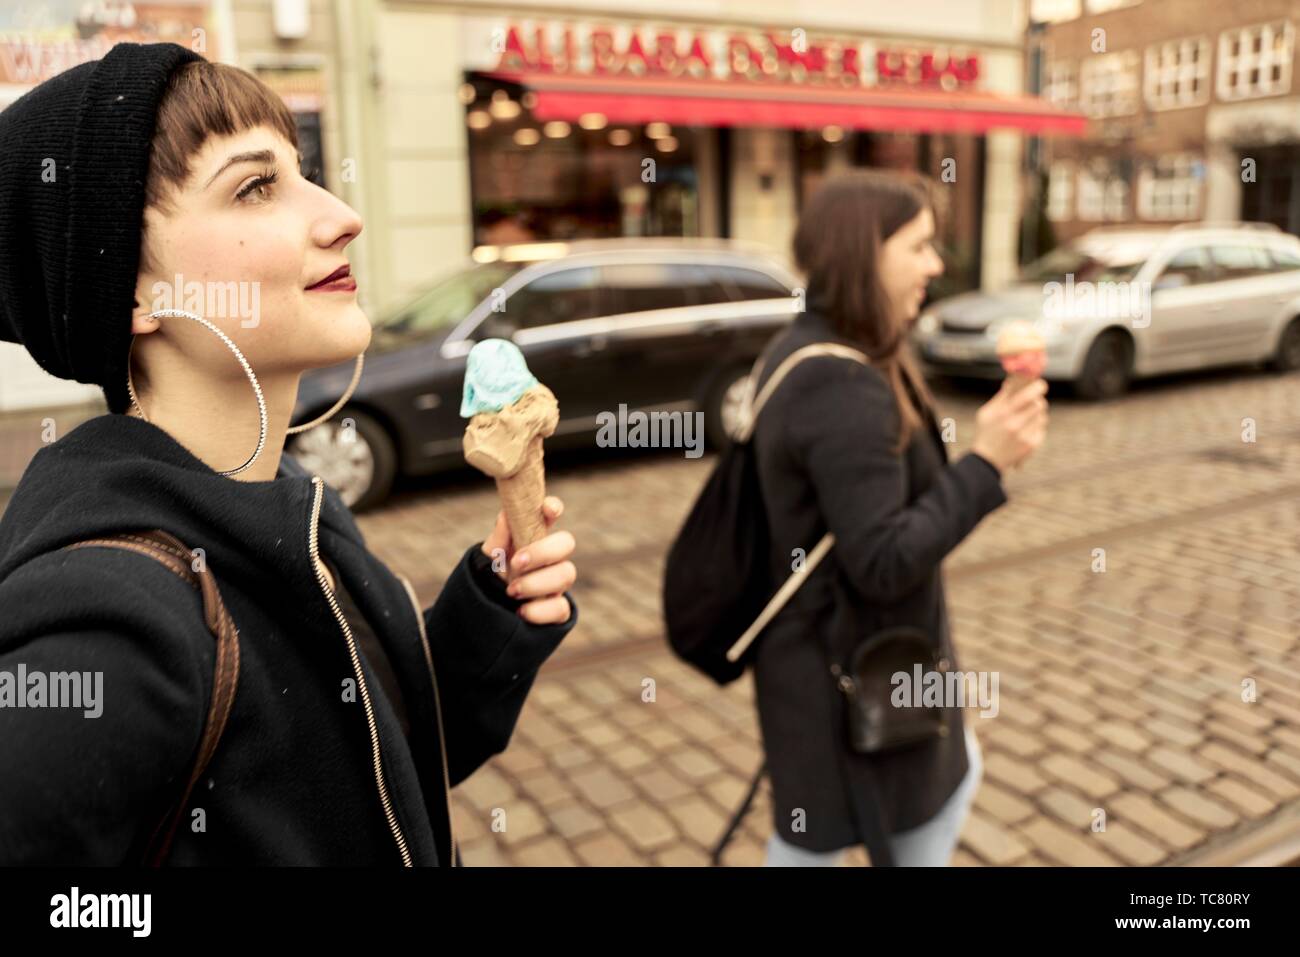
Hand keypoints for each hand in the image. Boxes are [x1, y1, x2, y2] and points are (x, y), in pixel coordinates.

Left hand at [481, 496, 575, 624]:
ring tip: (512, 591)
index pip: (551, 514)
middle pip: (566, 543)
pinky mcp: (557, 610)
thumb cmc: (491, 577)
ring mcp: (557, 583)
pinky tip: (521, 612)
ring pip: (566, 575)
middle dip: (543, 552)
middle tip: (516, 563)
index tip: (548, 509)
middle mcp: (551, 558)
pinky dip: (541, 611)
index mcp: (533, 537)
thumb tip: (506, 514)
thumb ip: (499, 538)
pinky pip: (562, 609)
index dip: (553, 508)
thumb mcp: (489, 557)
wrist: (484, 611)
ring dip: (537, 583)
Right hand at [971, 378, 1048, 473]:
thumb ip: (1002, 396)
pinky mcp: (1031, 445)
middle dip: (1038, 400)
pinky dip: (1036, 427)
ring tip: (1026, 418)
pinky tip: (1025, 431)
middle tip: (1035, 400)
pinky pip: (1041, 429)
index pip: (1027, 395)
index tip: (1040, 384)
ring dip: (1037, 414)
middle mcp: (1015, 424)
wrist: (987, 460)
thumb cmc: (986, 433)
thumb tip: (1013, 379)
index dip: (1037, 387)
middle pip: (1039, 404)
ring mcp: (1024, 435)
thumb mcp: (987, 413)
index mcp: (1003, 413)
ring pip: (1042, 416)